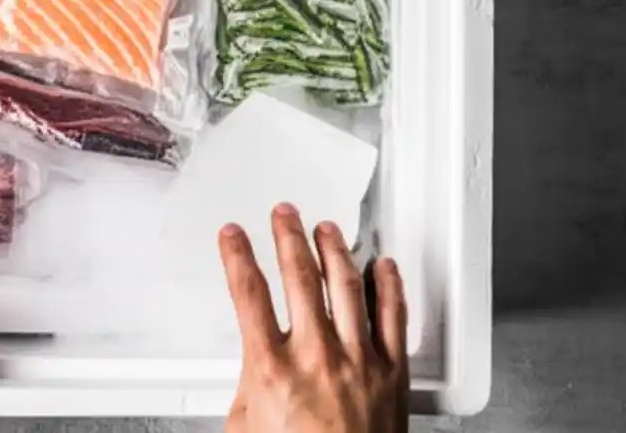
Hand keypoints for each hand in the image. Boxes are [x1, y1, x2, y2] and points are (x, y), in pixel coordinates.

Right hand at [219, 204, 407, 432]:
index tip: (233, 235)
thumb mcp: (246, 427)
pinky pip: (392, 316)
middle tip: (283, 214)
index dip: (237, 256)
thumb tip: (254, 366)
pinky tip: (383, 266)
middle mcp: (316, 358)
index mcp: (271, 370)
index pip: (248, 294)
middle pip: (299, 277)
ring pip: (346, 286)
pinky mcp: (391, 374)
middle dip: (287, 236)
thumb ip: (251, 385)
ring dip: (334, 249)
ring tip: (325, 228)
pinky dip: (388, 285)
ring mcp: (358, 362)